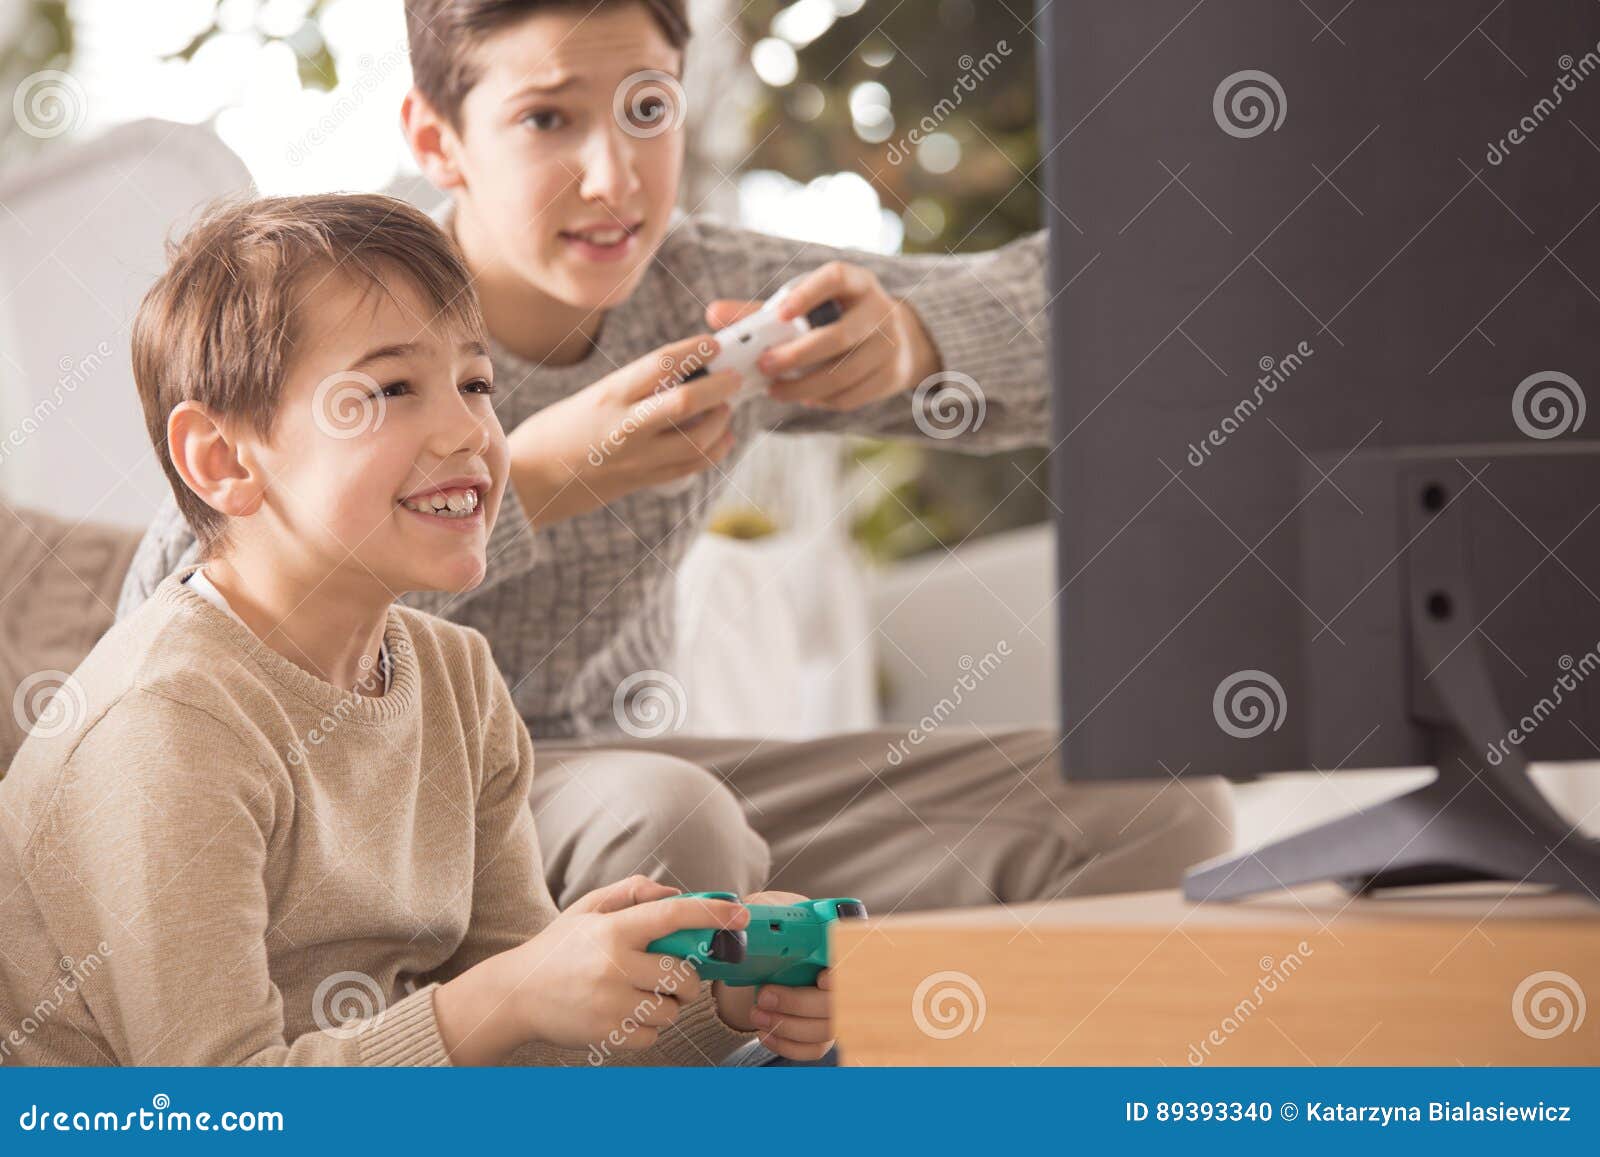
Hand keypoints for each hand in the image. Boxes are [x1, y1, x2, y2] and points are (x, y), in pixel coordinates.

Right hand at [467, 875, 747, 1056]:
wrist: (514, 996)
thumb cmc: (557, 949)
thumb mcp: (587, 910)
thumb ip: (631, 894)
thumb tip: (675, 893)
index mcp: (613, 930)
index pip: (671, 917)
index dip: (710, 913)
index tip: (738, 914)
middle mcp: (614, 966)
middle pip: (683, 976)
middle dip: (688, 979)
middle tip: (674, 976)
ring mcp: (610, 1003)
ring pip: (671, 1010)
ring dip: (667, 1005)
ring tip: (642, 996)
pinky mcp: (606, 1034)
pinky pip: (652, 1036)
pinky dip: (648, 1028)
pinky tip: (625, 1015)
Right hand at [505, 336, 740, 525]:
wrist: (533, 481)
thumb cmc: (559, 430)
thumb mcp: (594, 396)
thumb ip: (635, 387)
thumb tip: (683, 371)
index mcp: (609, 396)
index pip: (660, 363)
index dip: (694, 349)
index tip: (713, 342)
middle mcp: (625, 427)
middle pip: (686, 403)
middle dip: (719, 386)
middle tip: (735, 376)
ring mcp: (637, 458)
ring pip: (697, 441)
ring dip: (721, 421)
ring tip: (726, 407)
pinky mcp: (644, 480)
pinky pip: (691, 466)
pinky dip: (715, 450)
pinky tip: (723, 438)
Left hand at [706, 261, 940, 412]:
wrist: (896, 340)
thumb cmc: (836, 318)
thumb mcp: (807, 306)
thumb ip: (762, 312)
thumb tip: (713, 314)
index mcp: (857, 282)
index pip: (836, 278)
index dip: (808, 295)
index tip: (780, 314)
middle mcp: (880, 310)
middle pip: (839, 336)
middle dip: (797, 355)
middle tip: (763, 365)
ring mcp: (890, 345)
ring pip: (844, 372)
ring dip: (804, 386)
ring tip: (773, 390)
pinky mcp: (892, 376)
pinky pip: (852, 394)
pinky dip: (823, 399)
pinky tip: (802, 396)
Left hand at [712, 890, 836, 1061]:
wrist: (778, 955)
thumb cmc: (781, 931)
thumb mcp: (774, 911)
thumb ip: (771, 912)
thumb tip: (748, 917)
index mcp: (842, 948)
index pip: (858, 965)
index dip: (844, 975)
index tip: (822, 977)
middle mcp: (848, 984)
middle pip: (836, 1005)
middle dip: (797, 1003)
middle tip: (765, 994)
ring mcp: (838, 1012)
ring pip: (824, 1031)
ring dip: (786, 1026)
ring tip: (757, 1012)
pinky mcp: (824, 1035)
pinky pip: (813, 1049)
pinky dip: (786, 1045)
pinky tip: (766, 1032)